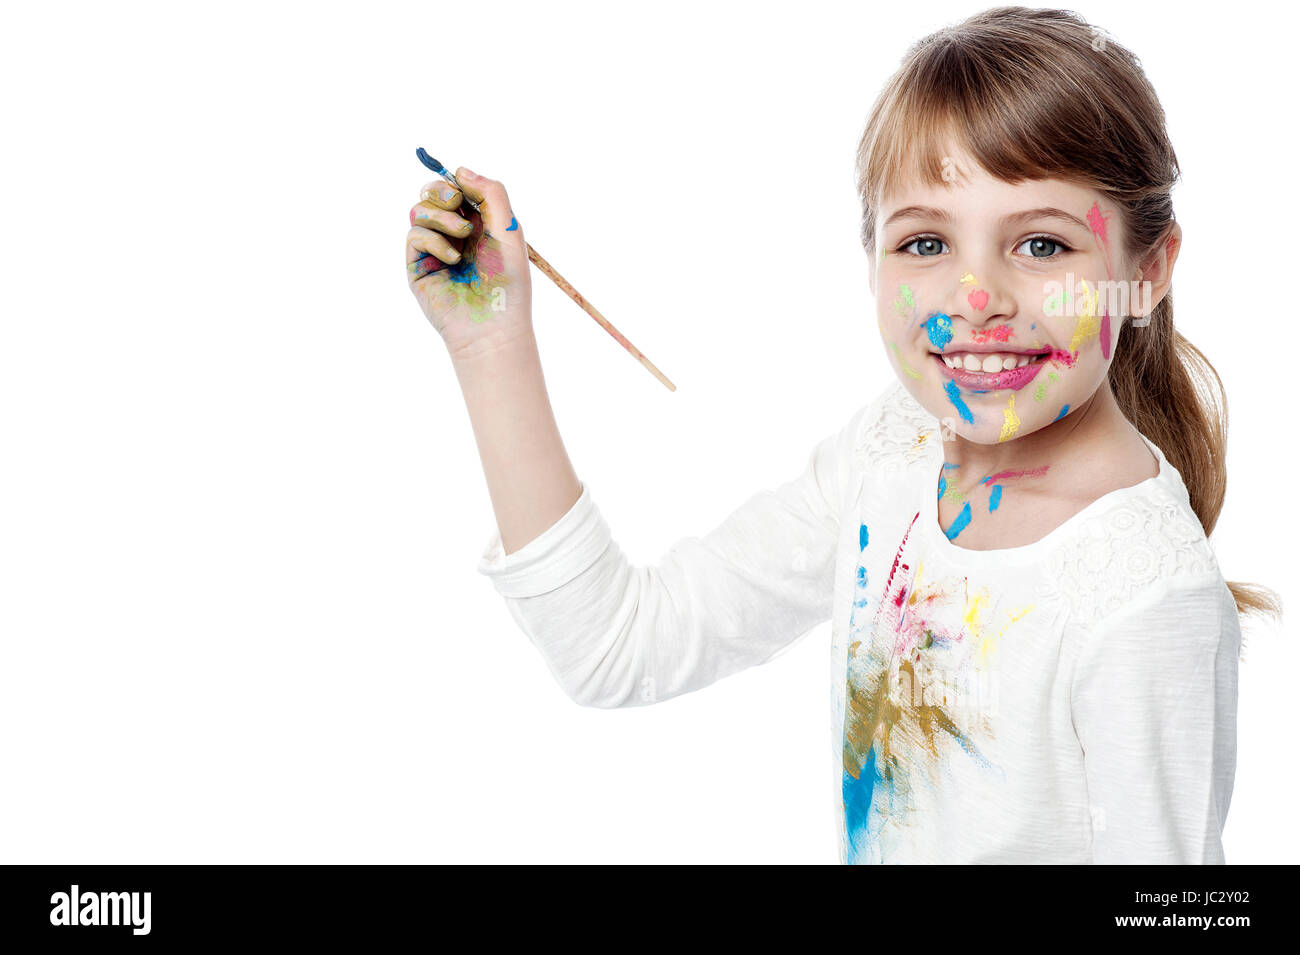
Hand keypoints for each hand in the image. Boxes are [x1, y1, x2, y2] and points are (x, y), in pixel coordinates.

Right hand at [406, 168, 532, 359]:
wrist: (493, 323)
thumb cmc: (507, 281)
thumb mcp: (508, 229)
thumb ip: (491, 194)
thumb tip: (459, 170)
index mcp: (479, 225)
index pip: (458, 189)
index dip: (457, 182)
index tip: (465, 189)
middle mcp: (454, 235)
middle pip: (431, 193)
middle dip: (441, 190)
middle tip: (457, 203)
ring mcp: (434, 250)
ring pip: (419, 210)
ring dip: (440, 215)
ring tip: (462, 235)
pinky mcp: (418, 267)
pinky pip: (415, 235)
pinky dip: (433, 240)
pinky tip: (452, 258)